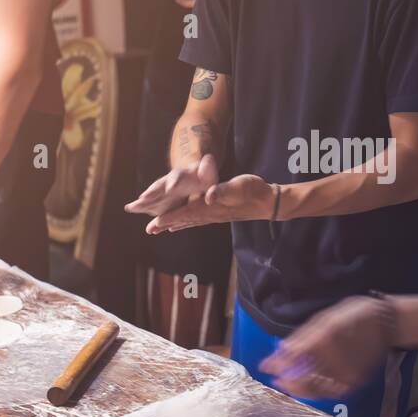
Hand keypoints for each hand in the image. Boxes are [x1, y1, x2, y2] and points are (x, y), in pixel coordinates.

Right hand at [125, 153, 219, 217]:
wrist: (193, 178)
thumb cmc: (202, 176)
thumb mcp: (208, 172)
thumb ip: (208, 167)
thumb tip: (209, 158)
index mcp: (182, 176)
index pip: (177, 179)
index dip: (174, 183)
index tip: (171, 188)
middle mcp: (168, 182)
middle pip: (158, 186)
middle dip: (151, 193)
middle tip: (143, 199)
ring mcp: (162, 190)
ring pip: (150, 195)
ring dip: (142, 201)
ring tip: (130, 205)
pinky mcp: (159, 199)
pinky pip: (148, 203)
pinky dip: (139, 206)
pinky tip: (128, 208)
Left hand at [146, 173, 272, 233]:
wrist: (269, 201)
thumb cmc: (254, 191)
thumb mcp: (239, 186)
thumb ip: (223, 191)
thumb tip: (209, 197)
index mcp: (212, 206)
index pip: (186, 214)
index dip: (169, 218)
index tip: (153, 223)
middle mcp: (211, 214)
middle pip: (184, 221)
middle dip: (166, 224)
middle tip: (149, 230)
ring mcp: (215, 215)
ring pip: (190, 221)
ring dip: (174, 224)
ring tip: (159, 229)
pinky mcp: (220, 213)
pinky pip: (198, 220)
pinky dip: (186, 222)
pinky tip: (182, 224)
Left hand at [261, 296, 391, 398]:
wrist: (388, 323)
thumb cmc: (355, 314)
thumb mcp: (326, 318)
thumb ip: (303, 336)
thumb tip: (281, 350)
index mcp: (326, 338)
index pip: (294, 357)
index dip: (277, 364)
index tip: (265, 367)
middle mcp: (336, 358)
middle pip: (304, 380)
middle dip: (288, 382)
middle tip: (278, 380)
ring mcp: (348, 372)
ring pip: (318, 389)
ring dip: (301, 388)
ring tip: (292, 383)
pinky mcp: (356, 380)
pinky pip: (333, 390)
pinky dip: (320, 390)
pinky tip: (313, 384)